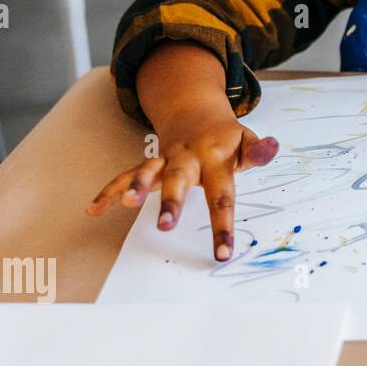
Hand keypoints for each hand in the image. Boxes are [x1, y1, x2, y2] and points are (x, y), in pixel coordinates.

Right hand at [86, 112, 278, 260]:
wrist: (195, 112)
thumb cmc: (226, 138)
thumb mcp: (246, 140)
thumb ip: (258, 151)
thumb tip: (274, 147)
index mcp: (215, 158)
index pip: (222, 195)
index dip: (222, 225)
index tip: (222, 253)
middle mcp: (187, 159)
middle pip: (179, 180)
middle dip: (171, 202)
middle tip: (164, 226)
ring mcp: (165, 160)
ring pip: (147, 172)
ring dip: (136, 187)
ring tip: (125, 203)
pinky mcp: (149, 165)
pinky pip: (125, 176)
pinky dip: (108, 191)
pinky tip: (92, 210)